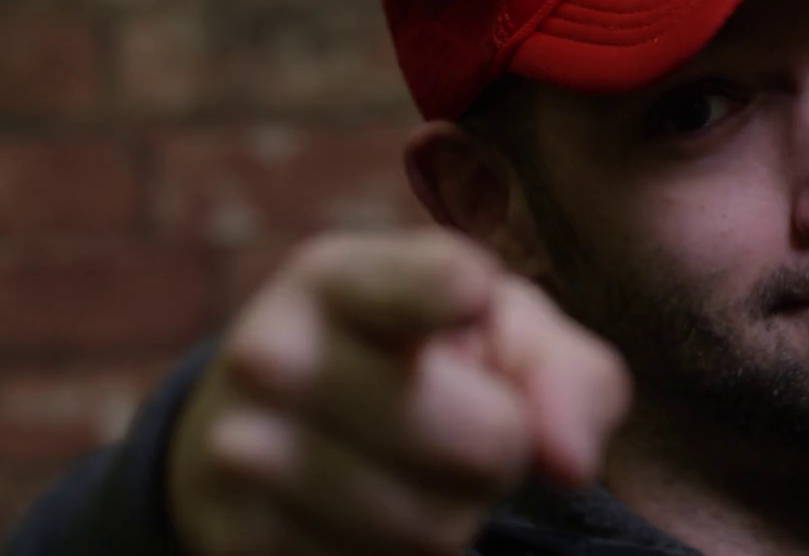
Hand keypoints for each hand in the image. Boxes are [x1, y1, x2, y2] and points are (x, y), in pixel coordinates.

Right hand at [166, 228, 630, 554]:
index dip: (463, 296)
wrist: (260, 428)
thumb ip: (563, 373)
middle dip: (502, 449)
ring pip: (439, 528)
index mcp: (339, 278)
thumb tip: (571, 462)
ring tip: (410, 468)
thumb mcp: (493, 331)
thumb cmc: (417, 360)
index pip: (429, 282)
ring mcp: (243, 453)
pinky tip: (363, 515)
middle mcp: (274, 355)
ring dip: (453, 514)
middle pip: (487, 442)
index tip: (471, 297)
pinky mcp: (237, 540)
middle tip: (460, 423)